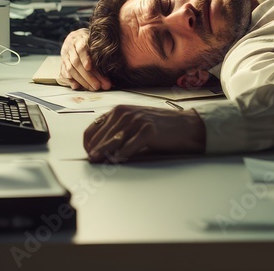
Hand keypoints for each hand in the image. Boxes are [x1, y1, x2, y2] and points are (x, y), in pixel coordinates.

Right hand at [59, 28, 111, 90]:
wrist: (76, 37)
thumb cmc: (91, 40)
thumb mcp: (96, 41)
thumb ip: (101, 53)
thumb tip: (109, 71)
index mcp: (79, 38)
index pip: (81, 48)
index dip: (85, 57)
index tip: (89, 67)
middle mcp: (70, 47)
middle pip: (76, 62)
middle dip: (87, 75)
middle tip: (97, 85)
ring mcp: (64, 56)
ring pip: (70, 69)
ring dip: (82, 80)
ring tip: (93, 88)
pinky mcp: (62, 64)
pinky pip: (63, 73)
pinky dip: (70, 81)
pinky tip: (77, 86)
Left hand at [83, 105, 206, 162]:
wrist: (185, 126)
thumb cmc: (159, 126)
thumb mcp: (134, 122)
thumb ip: (117, 130)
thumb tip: (97, 149)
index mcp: (119, 110)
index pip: (92, 129)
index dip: (88, 144)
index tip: (89, 154)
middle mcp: (125, 113)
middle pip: (100, 137)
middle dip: (95, 151)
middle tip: (92, 163)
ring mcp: (136, 121)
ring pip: (111, 142)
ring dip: (103, 155)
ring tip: (97, 163)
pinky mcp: (147, 131)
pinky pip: (128, 147)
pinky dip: (120, 157)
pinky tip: (116, 162)